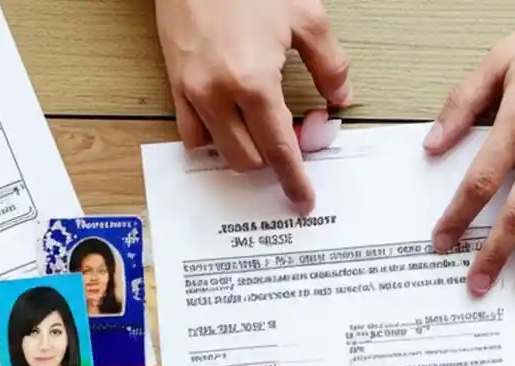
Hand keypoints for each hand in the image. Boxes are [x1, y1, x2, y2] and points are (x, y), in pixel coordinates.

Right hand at [156, 0, 351, 212]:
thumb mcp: (305, 15)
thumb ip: (329, 63)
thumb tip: (339, 97)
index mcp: (253, 82)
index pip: (278, 149)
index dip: (293, 178)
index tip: (302, 198)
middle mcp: (217, 95)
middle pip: (247, 160)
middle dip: (272, 160)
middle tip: (291, 136)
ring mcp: (191, 92)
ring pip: (218, 152)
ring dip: (244, 151)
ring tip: (261, 127)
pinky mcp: (175, 84)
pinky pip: (191, 132)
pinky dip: (213, 138)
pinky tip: (231, 123)